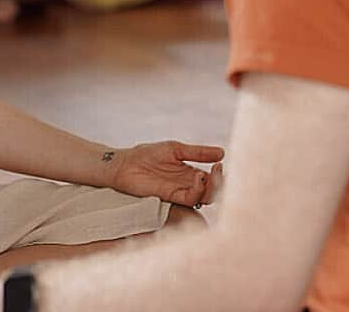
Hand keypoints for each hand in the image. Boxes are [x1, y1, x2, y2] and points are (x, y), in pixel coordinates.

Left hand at [106, 141, 223, 206]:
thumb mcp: (175, 149)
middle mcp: (188, 184)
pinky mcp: (171, 197)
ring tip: (207, 174)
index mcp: (190, 172)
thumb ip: (197, 153)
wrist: (125, 163)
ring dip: (211, 187)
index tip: (221, 163)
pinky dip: (198, 190)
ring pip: (204, 197)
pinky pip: (190, 199)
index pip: (212, 178)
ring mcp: (180, 191)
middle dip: (220, 182)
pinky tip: (198, 177)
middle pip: (212, 190)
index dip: (220, 174)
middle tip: (218, 169)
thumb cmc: (147, 154)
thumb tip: (222, 152)